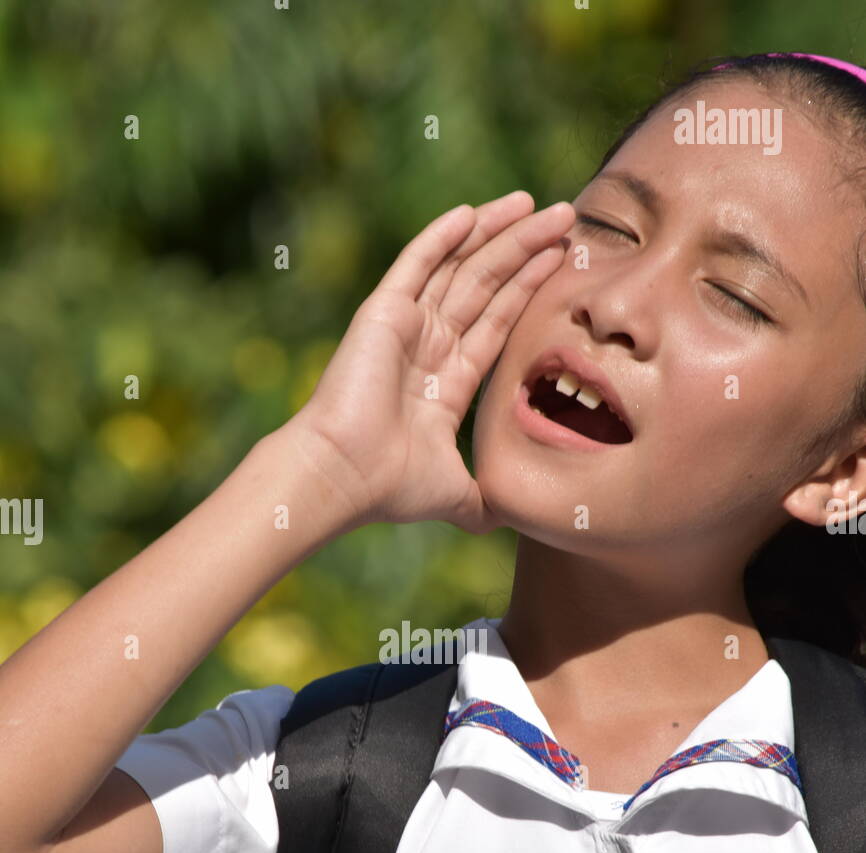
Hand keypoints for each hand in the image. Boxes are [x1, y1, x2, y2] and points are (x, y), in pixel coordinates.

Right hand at [289, 191, 575, 531]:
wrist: (345, 477)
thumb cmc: (392, 489)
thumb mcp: (456, 494)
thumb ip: (483, 501)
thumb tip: (507, 521)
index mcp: (446, 381)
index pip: (496, 322)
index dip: (527, 290)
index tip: (559, 260)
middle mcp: (427, 347)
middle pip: (485, 285)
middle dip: (524, 250)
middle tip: (562, 216)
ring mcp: (404, 327)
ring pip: (459, 267)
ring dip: (496, 233)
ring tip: (534, 204)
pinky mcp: (383, 313)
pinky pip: (417, 264)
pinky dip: (443, 237)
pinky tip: (473, 212)